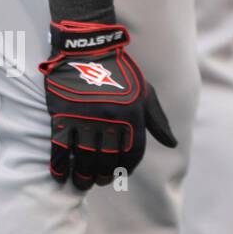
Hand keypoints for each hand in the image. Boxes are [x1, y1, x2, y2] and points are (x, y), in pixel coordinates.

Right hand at [38, 18, 175, 189]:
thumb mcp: (144, 92)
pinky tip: (62, 176)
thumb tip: (172, 143)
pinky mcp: (62, 117)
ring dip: (83, 177)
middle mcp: (110, 118)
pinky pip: (60, 150)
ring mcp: (84, 119)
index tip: (122, 173)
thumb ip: (157, 120)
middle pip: (108, 160)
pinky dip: (60, 167)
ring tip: (83, 183)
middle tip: (101, 181)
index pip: (133, 152)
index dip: (128, 167)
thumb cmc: (119, 73)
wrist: (87, 50)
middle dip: (105, 176)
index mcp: (132, 113)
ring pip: (84, 159)